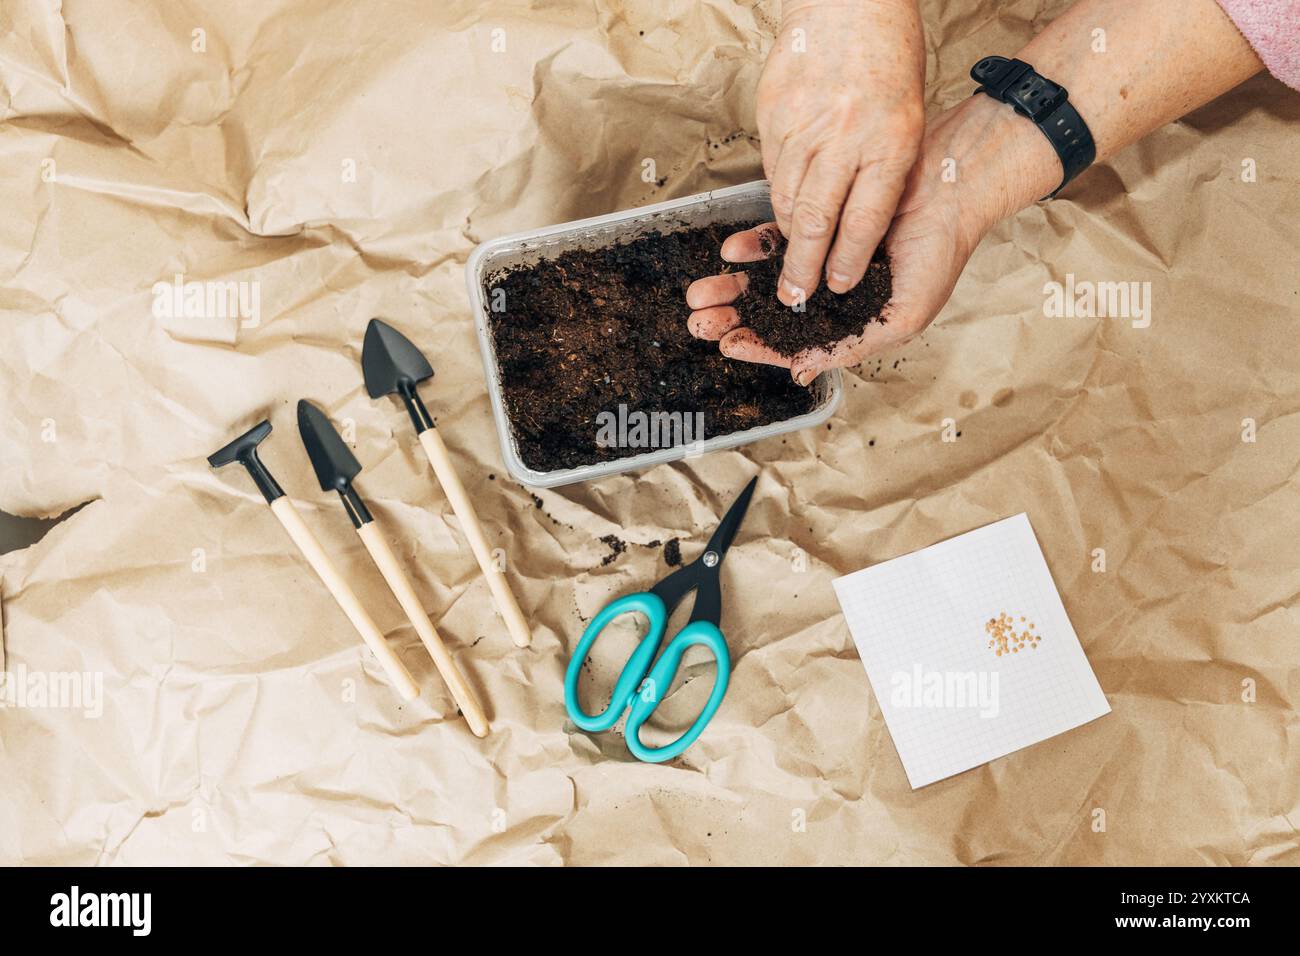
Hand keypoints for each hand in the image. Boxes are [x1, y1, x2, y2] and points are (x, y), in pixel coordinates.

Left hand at [687, 95, 1062, 382]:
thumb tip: (801, 370)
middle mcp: (828, 292)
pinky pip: (775, 237)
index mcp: (848, 321)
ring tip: (699, 292)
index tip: (728, 344)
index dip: (761, 346)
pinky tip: (731, 251)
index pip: (796, 343)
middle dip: (733, 317)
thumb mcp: (903, 315)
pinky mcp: (817, 222)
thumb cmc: (939, 255)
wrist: (951, 188)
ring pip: (764, 278)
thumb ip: (853, 343)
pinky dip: (752, 245)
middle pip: (770, 312)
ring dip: (731, 286)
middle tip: (700, 319)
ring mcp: (820, 257)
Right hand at [756, 0, 924, 304]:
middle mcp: (845, 138)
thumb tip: (859, 224)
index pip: (864, 221)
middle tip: (794, 295)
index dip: (848, 261)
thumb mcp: (908, 122)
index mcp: (889, 142)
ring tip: (791, 251)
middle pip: (817, 221)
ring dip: (789, 231)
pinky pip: (772, 170)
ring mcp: (804, 126)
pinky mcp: (773, 116)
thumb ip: (884, 173)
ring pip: (788, 198)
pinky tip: (786, 201)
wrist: (848, 3)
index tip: (837, 287)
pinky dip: (778, 192)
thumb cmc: (888, 58)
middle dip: (804, 266)